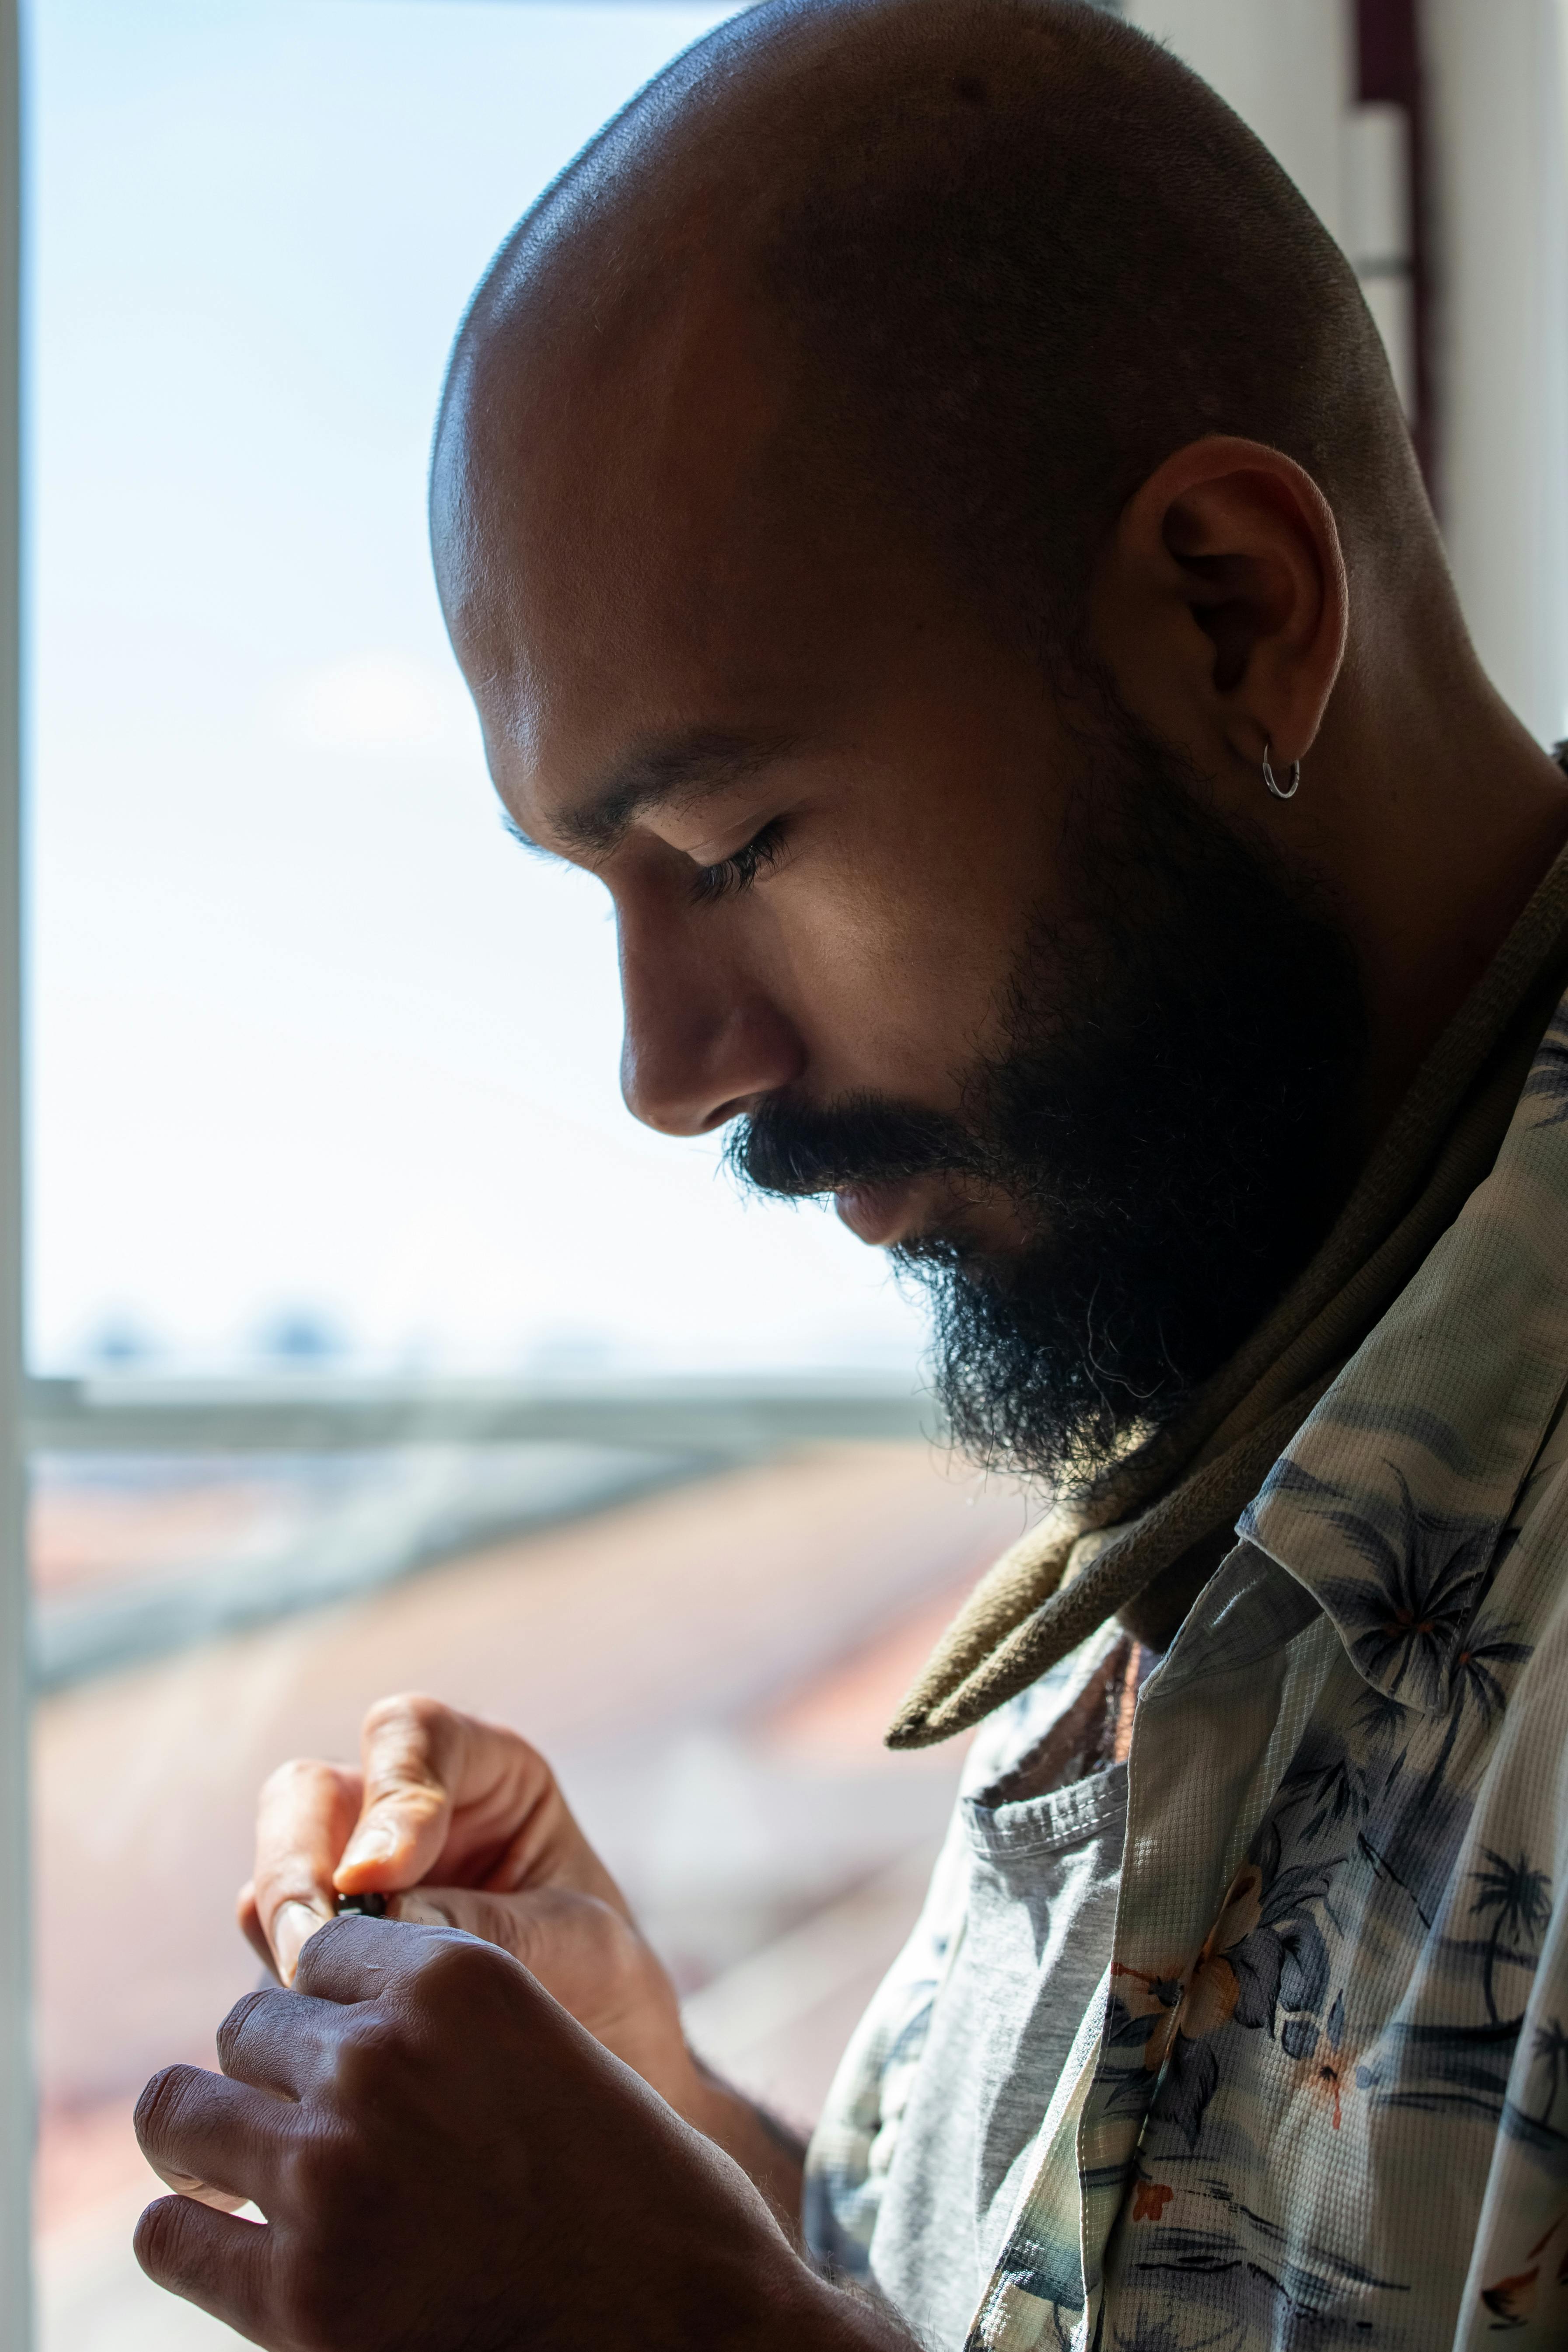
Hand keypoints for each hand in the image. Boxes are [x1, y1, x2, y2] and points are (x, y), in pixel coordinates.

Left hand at [134, 1915, 900, 2351]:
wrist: (693, 2338)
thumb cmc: (640, 2205)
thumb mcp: (551, 2052)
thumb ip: (444, 2027)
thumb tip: (329, 2025)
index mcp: (457, 1978)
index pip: (316, 1951)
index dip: (332, 2008)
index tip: (355, 2058)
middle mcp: (381, 2058)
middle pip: (244, 2028)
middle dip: (273, 2078)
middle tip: (317, 2139)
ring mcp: (329, 2178)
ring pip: (180, 2113)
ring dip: (209, 2144)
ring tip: (251, 2184)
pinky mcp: (297, 2300)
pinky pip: (170, 2235)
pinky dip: (196, 2241)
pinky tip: (247, 2258)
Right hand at [237, 1694, 804, 2225]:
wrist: (603, 2073)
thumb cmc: (606, 1986)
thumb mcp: (580, 1948)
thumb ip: (491, 1924)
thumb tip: (384, 1916)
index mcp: (480, 1773)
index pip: (409, 1733)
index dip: (386, 1794)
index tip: (379, 1876)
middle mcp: (397, 1815)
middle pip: (306, 1797)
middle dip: (297, 1870)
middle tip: (310, 1954)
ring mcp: (345, 1886)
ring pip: (271, 1879)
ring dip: (282, 1938)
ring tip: (317, 2008)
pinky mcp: (316, 1960)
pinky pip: (266, 1962)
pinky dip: (281, 1997)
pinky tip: (315, 2045)